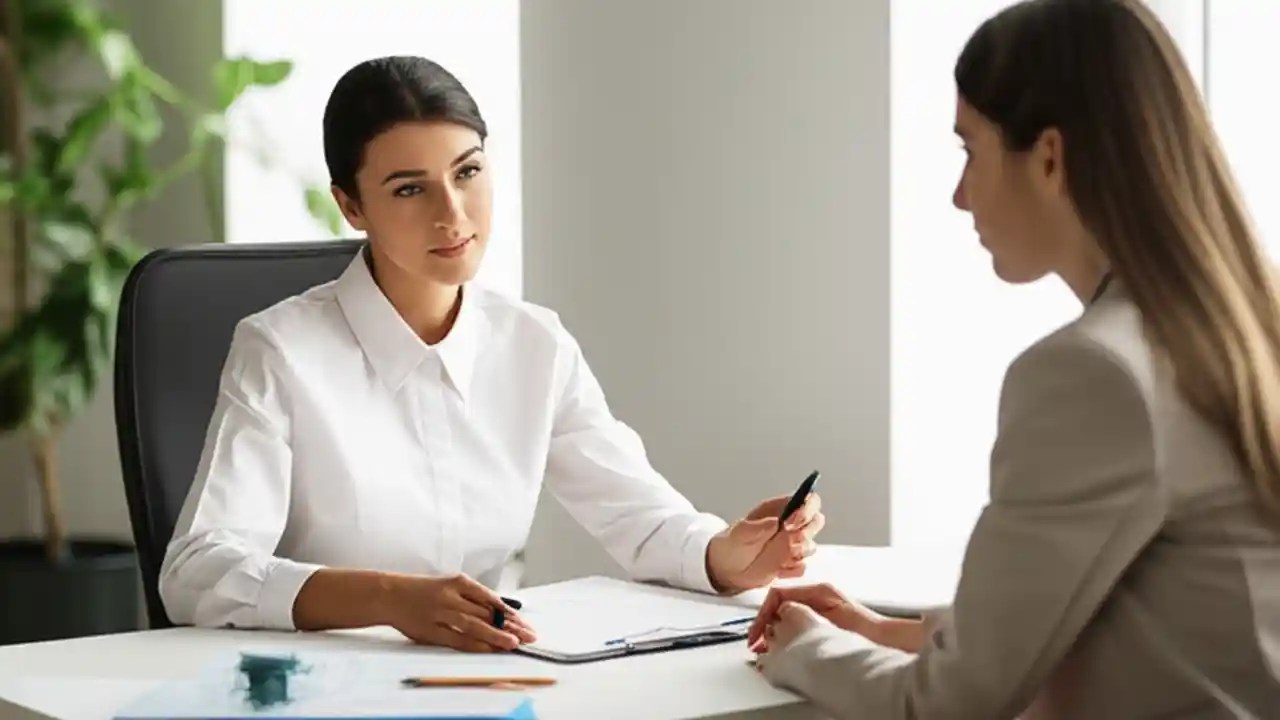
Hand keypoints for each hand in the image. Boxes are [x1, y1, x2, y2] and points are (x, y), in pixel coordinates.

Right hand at [383, 573, 537, 651]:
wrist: (391, 594)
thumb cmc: (425, 591)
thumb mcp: (450, 585)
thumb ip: (473, 598)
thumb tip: (501, 614)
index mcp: (459, 581)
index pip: (492, 599)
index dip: (511, 613)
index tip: (525, 623)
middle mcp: (452, 596)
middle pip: (488, 613)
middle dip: (510, 626)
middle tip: (529, 635)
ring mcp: (442, 614)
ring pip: (476, 626)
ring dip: (497, 636)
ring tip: (515, 644)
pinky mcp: (431, 630)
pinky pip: (459, 640)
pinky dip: (477, 645)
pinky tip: (490, 649)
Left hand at [706, 493, 824, 592]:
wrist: (725, 569)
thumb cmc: (731, 545)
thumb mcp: (738, 533)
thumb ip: (756, 527)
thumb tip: (775, 522)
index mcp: (779, 509)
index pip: (808, 499)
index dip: (807, 508)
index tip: (793, 521)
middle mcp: (790, 525)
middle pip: (817, 520)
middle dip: (807, 531)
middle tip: (790, 540)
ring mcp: (792, 545)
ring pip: (811, 545)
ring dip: (799, 552)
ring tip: (779, 557)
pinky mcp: (791, 564)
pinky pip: (802, 567)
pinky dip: (792, 570)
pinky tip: (776, 569)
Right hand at [747, 583, 872, 652]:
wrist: (883, 639)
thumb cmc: (864, 628)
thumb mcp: (828, 618)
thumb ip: (803, 612)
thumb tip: (780, 615)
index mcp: (817, 590)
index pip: (778, 594)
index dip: (763, 614)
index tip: (757, 632)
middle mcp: (816, 595)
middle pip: (778, 604)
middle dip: (763, 623)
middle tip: (755, 643)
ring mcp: (818, 606)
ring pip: (784, 613)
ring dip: (771, 629)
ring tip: (764, 647)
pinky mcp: (820, 619)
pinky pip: (793, 622)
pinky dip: (782, 633)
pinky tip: (780, 646)